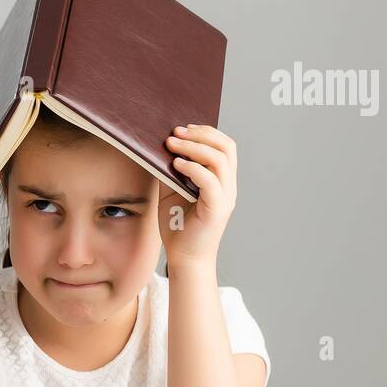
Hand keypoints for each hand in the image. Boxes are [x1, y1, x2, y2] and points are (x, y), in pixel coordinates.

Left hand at [157, 123, 236, 268]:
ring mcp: (225, 197)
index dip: (205, 132)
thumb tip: (159, 149)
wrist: (184, 258)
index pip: (224, 146)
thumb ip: (170, 171)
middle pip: (227, 147)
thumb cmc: (178, 227)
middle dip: (201, 134)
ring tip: (172, 145)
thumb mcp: (170, 192)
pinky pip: (210, 181)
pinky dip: (193, 168)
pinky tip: (176, 165)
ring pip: (220, 160)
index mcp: (221, 180)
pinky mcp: (217, 209)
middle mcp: (228, 186)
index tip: (182, 128)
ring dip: (194, 148)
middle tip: (175, 132)